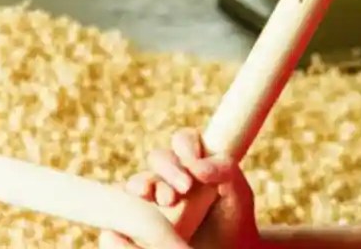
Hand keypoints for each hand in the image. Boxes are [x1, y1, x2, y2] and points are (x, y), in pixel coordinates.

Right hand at [99, 128, 260, 248]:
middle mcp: (170, 175)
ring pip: (139, 180)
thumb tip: (195, 167)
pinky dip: (126, 205)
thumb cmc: (235, 220)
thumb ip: (224, 169)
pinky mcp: (138, 220)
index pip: (183, 140)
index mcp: (193, 161)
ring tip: (161, 200)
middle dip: (169, 168)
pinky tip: (134, 211)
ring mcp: (152, 197)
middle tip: (184, 188)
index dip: (186, 146)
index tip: (194, 164)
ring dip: (146, 185)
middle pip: (159, 158)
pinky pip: (122, 207)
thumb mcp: (238, 192)